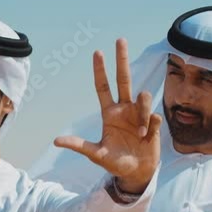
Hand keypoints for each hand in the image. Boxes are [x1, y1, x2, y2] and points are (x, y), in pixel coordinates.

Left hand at [54, 38, 161, 192]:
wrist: (136, 172)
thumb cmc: (115, 162)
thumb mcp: (96, 154)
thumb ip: (79, 146)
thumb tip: (56, 141)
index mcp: (109, 113)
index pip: (103, 87)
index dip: (100, 71)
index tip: (97, 52)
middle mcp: (125, 109)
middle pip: (124, 78)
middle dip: (122, 59)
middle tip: (120, 39)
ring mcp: (140, 114)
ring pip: (143, 97)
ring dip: (143, 112)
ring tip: (141, 133)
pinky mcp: (154, 122)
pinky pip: (155, 116)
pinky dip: (151, 125)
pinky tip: (148, 136)